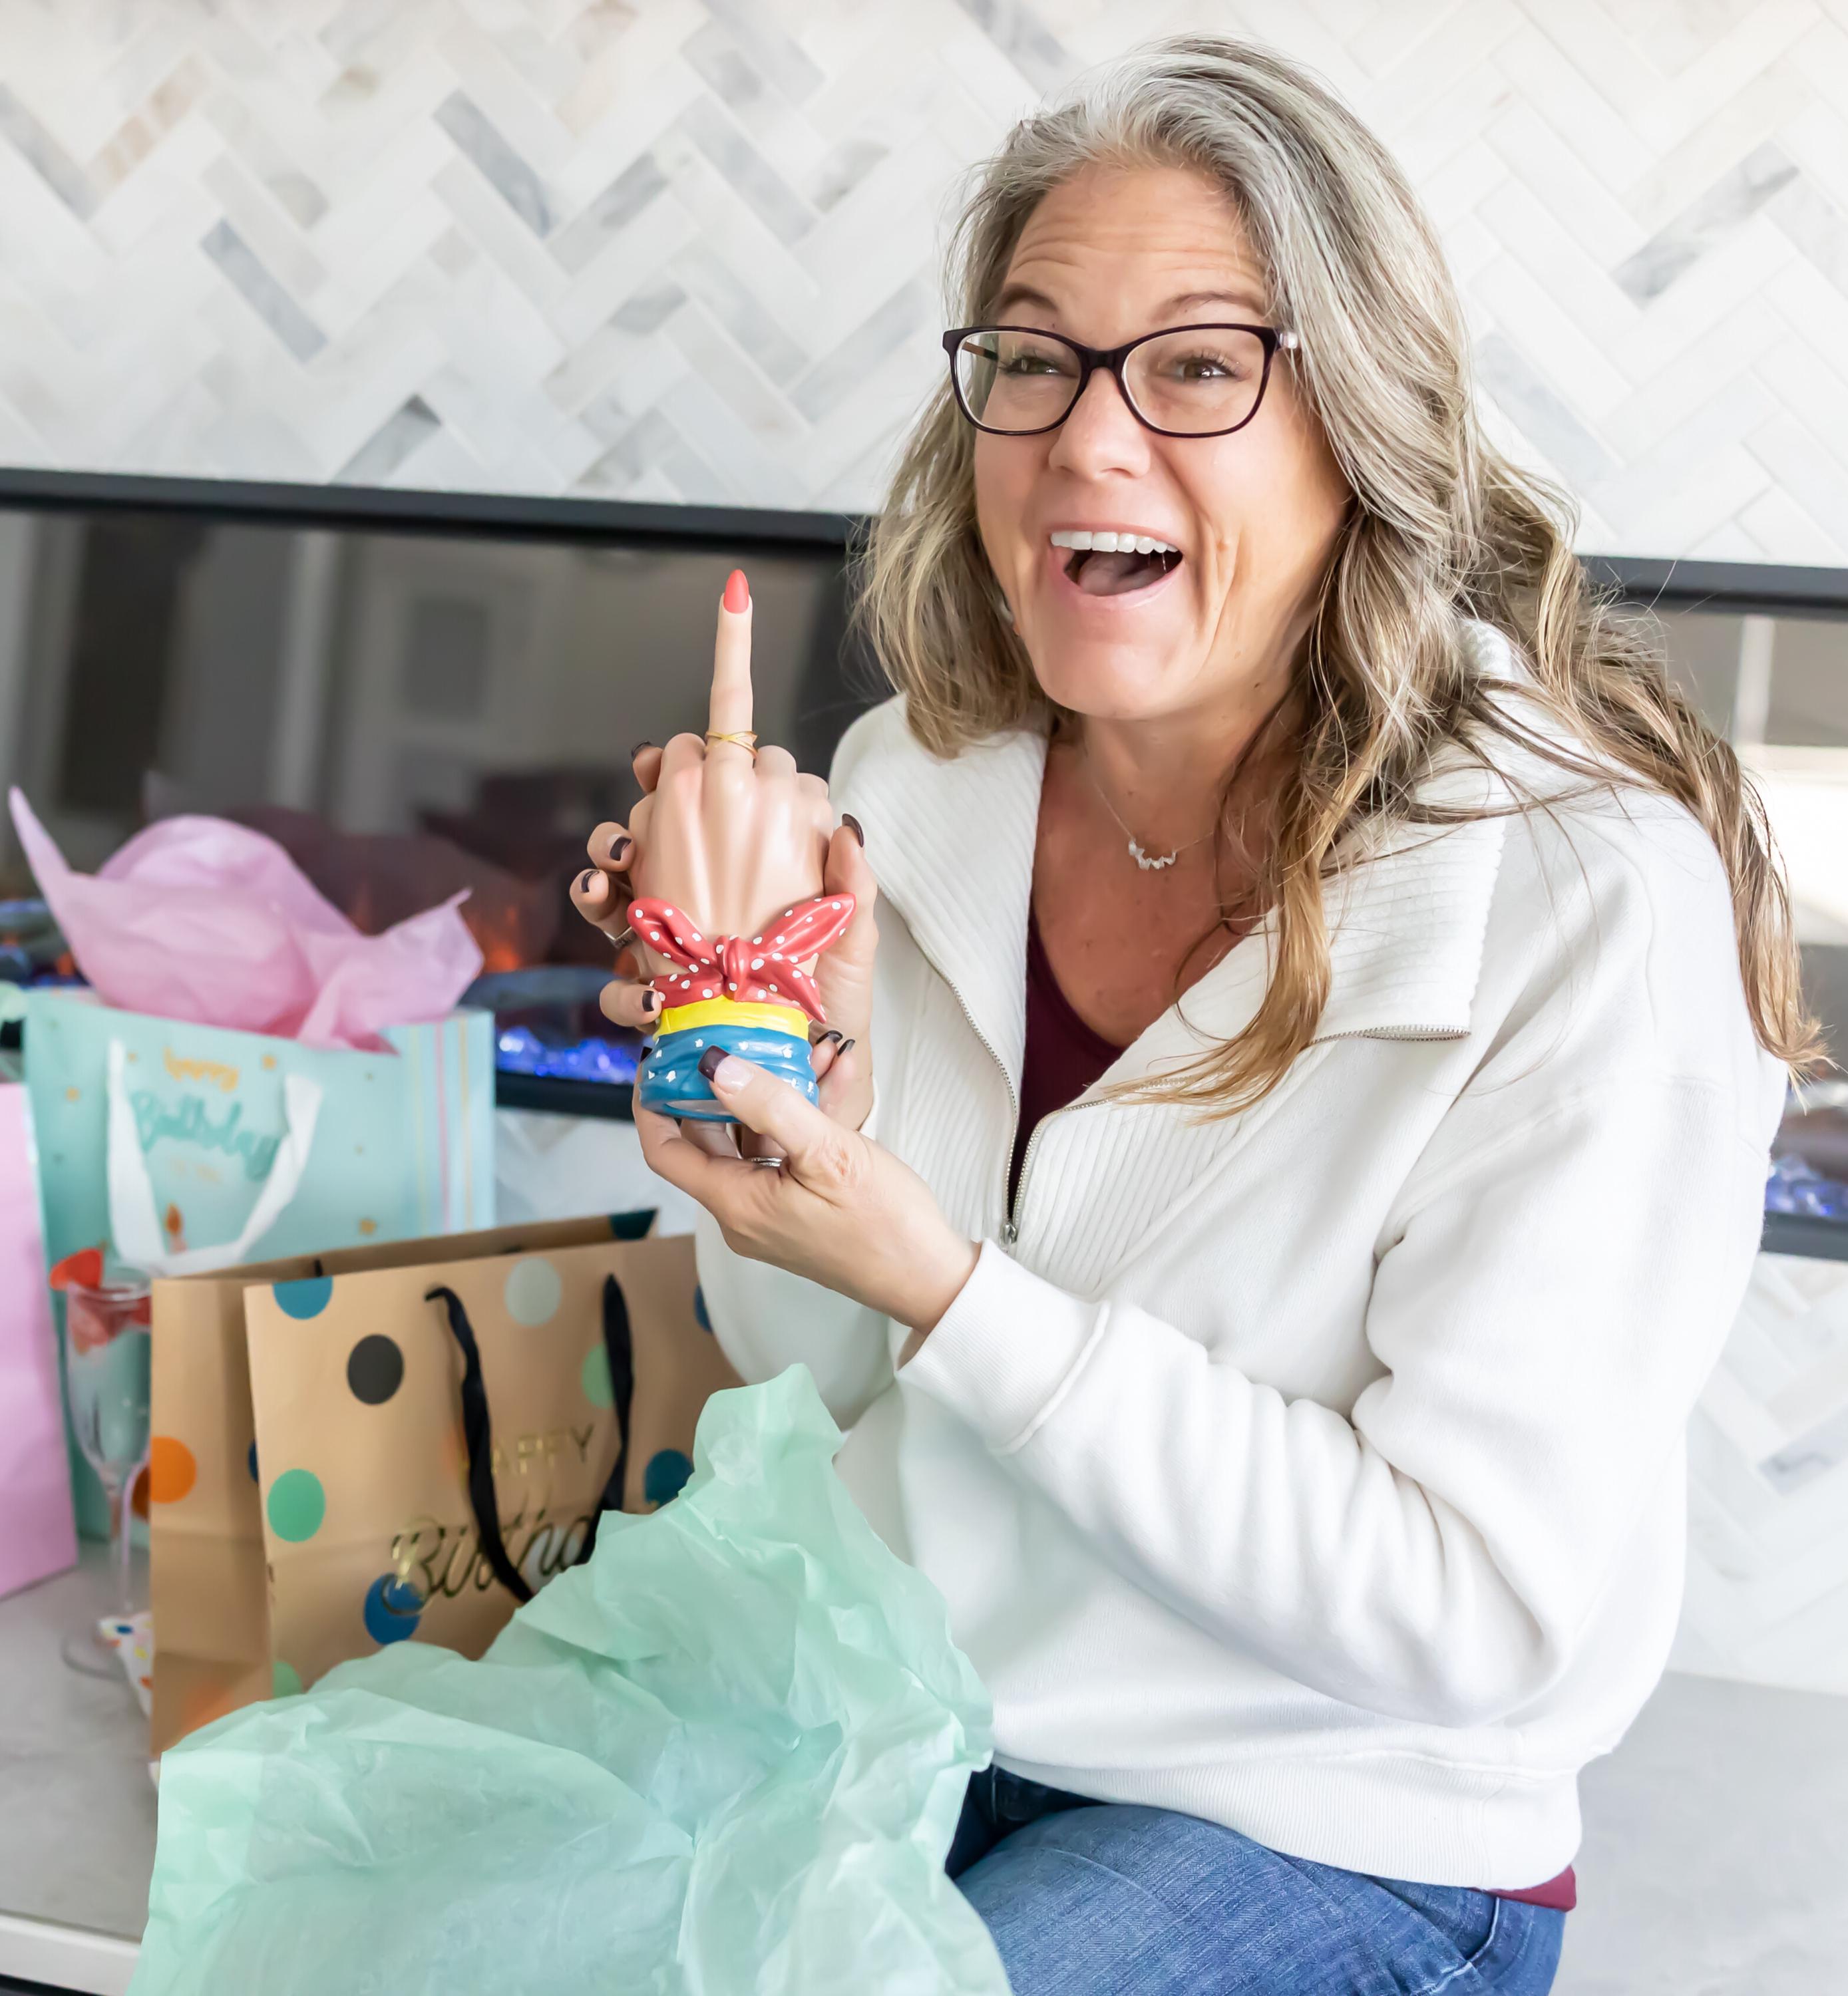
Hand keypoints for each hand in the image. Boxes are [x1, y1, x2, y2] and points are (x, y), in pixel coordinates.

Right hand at [569, 569, 878, 1130]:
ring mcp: (669, 962)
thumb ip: (850, 888)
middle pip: (631, 861)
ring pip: (609, 915)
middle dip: (611, 842)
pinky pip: (619, 998)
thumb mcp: (852, 941)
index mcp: (735, 881)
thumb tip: (850, 827)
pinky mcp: (660, 1015)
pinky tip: (648, 999)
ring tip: (605, 895)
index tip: (653, 765)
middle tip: (620, 842)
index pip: (690, 823)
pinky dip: (623, 995)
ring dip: (595, 896)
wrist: (825, 1082)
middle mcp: (692, 913)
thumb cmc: (839, 1004)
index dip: (666, 785)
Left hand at [638, 1049, 977, 1332]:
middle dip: (729, 1081)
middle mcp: (743, 1212)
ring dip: (778, 1091)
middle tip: (743, 1032)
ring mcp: (770, 1211)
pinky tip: (835, 1077)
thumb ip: (769, 1104)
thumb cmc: (884, 1225)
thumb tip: (713, 1065)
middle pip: (710, 1137)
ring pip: (754, 1138)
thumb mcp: (827, 1152)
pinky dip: (802, 1114)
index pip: (665, 1150)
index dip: (652, 1102)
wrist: (930, 1277)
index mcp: (736, 1204)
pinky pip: (784, 1151)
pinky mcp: (798, 1208)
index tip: (660, 1057)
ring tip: (814, 1048)